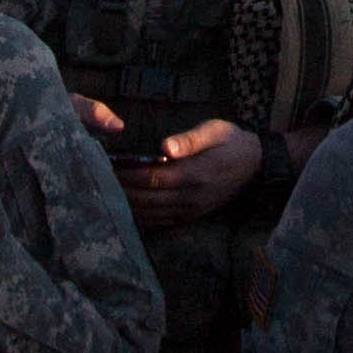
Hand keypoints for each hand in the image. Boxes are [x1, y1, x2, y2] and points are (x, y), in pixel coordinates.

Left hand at [110, 112, 265, 226]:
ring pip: (150, 214)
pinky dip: (140, 218)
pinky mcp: (191, 216)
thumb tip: (164, 147)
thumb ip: (189, 139)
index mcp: (193, 174)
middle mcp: (190, 197)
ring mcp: (190, 210)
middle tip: (96, 181)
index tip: (106, 166)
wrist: (256, 165)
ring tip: (104, 195)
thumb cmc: (231, 141)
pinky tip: (125, 210)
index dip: (127, 174)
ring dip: (126, 207)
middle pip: (146, 199)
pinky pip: (160, 222)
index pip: (151, 178)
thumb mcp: (214, 131)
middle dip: (121, 191)